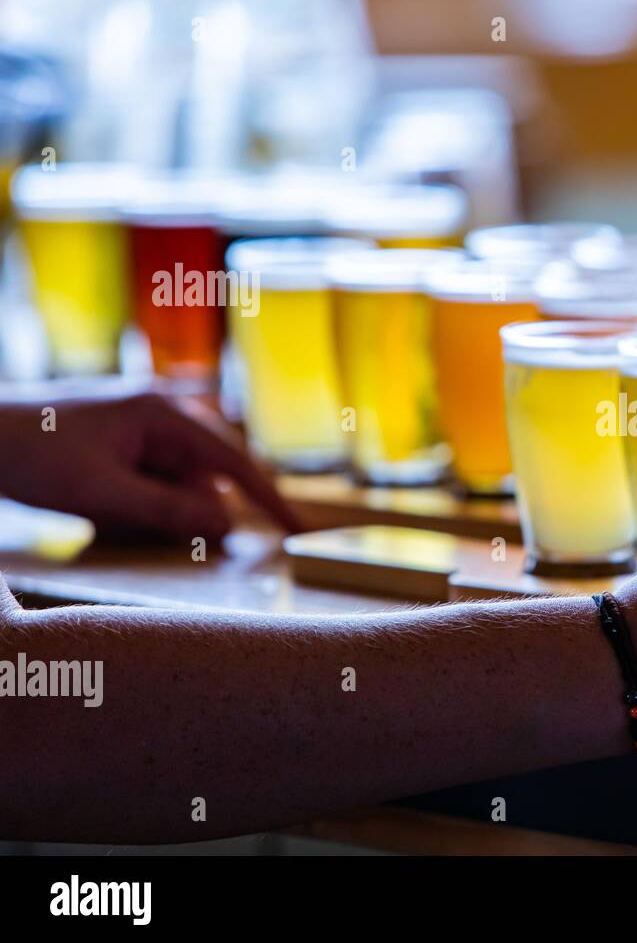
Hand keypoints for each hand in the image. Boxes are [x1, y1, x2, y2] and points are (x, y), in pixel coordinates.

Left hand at [0, 392, 301, 542]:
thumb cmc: (31, 454)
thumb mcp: (101, 493)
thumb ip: (167, 511)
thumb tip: (225, 525)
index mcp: (164, 413)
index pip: (234, 460)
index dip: (269, 497)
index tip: (298, 528)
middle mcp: (161, 415)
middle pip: (202, 480)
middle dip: (183, 512)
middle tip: (142, 527)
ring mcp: (141, 431)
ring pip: (176, 488)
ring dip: (153, 513)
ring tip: (102, 514)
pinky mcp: (124, 447)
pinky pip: (152, 487)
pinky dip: (137, 508)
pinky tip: (99, 509)